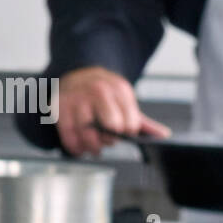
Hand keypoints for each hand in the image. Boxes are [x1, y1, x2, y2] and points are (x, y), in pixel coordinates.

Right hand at [55, 66, 170, 156]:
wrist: (79, 74)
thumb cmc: (105, 94)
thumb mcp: (125, 101)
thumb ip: (143, 122)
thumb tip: (163, 135)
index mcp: (119, 89)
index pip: (130, 122)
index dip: (127, 132)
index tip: (123, 132)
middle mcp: (98, 91)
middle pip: (110, 127)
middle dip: (110, 139)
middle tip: (107, 139)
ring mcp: (78, 98)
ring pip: (87, 134)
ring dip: (92, 146)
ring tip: (94, 147)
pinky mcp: (60, 106)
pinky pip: (68, 134)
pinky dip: (75, 147)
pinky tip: (80, 148)